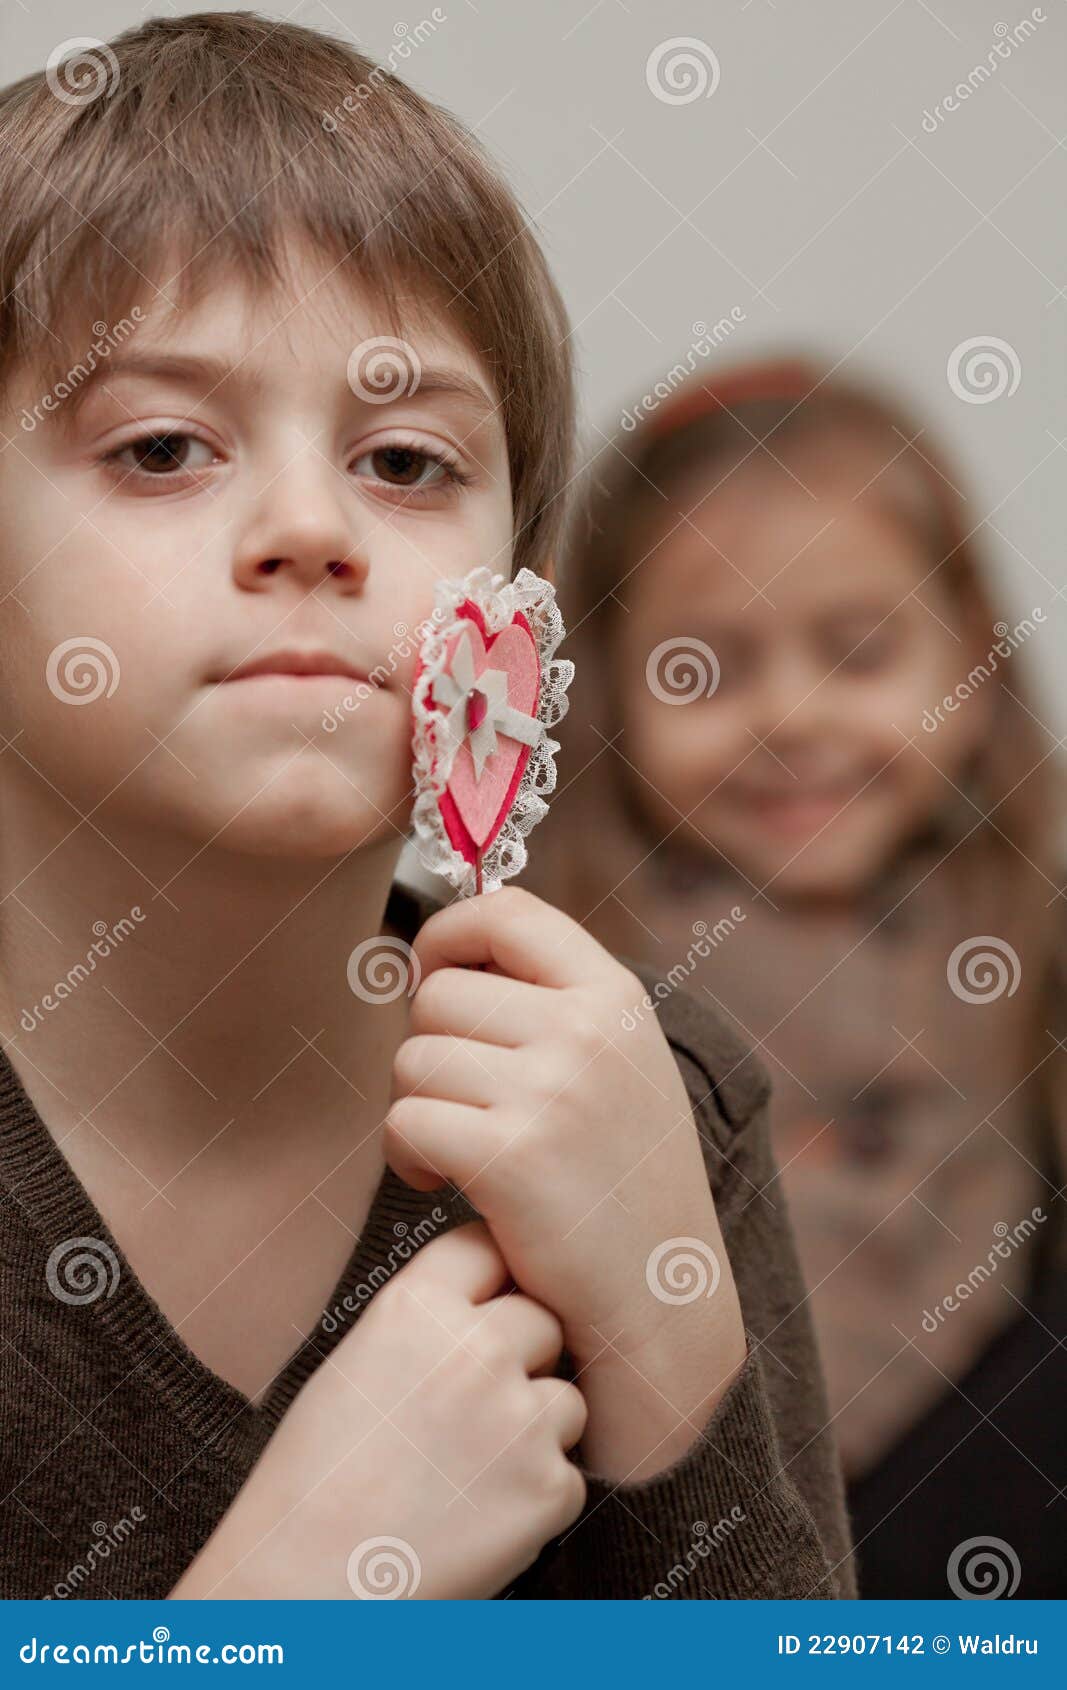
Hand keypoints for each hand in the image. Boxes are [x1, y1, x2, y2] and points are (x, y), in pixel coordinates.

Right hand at [170, 1221, 586, 1598]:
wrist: (304, 1591)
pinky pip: (568, 1474)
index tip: (489, 1302)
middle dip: (523, 1356)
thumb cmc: (316, 1482)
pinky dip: (538, 1498)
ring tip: (468, 1471)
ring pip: (566, 1397)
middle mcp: (475, 1349)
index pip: (487, 1248)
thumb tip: (491, 1296)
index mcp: (415, 1308)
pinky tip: (478, 1517)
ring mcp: (518, 1417)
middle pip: (541, 1318)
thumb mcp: (357, 1363)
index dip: (493, 1277)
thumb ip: (427, 1321)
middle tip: (474, 1408)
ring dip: (536, 1428)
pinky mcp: (548, 1487)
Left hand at [384, 887, 746, 1480]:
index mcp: (616, 997)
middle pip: (439, 994)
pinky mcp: (511, 1158)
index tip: (432, 978)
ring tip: (454, 1149)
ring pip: (412, 1058)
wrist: (661, 1302)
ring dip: (414, 1107)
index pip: (505, 910)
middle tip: (457, 1103)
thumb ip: (550, 1003)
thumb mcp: (617, 1065)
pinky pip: (405, 1121)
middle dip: (428, 1049)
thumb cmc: (621, 1181)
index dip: (447, 936)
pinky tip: (439, 1181)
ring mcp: (553, 1092)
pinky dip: (406, 1156)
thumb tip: (435, 956)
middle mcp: (588, 1031)